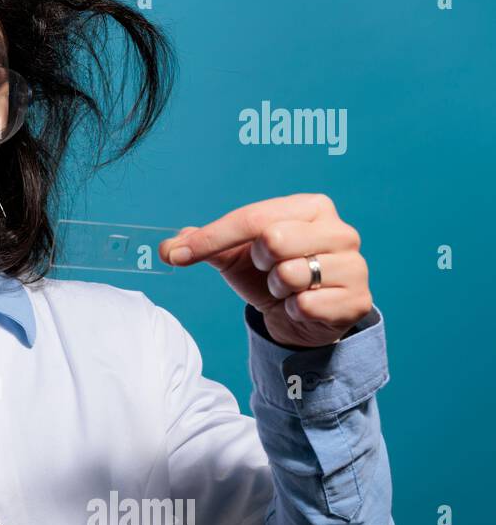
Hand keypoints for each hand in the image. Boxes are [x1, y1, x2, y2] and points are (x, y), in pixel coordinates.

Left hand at [158, 193, 373, 348]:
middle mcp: (340, 230)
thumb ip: (202, 244)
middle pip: (275, 239)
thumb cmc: (270, 275)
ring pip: (291, 274)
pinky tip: (304, 306)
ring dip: (278, 288)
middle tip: (270, 270)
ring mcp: (354, 265)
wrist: (302, 317)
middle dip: (260, 262)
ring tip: (289, 288)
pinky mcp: (358, 300)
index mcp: (311, 206)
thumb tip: (166, 247)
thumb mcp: (235, 256)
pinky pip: (306, 305)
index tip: (178, 255)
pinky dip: (294, 310)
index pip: (252, 217)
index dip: (211, 238)